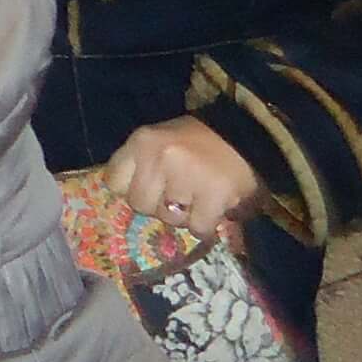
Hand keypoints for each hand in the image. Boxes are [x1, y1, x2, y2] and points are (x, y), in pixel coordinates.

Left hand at [103, 117, 261, 239]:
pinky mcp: (214, 195)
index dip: (129, 190)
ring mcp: (187, 176)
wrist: (248, 134)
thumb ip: (140, 164)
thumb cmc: (198, 141)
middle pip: (139, 205)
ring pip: (169, 218)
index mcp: (143, 140)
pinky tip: (213, 209)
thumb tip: (124, 196)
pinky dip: (205, 225)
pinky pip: (197, 227)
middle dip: (157, 205)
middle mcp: (160, 157)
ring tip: (198, 198)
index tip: (145, 188)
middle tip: (176, 194)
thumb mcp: (160, 141)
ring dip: (183, 215)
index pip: (113, 181)